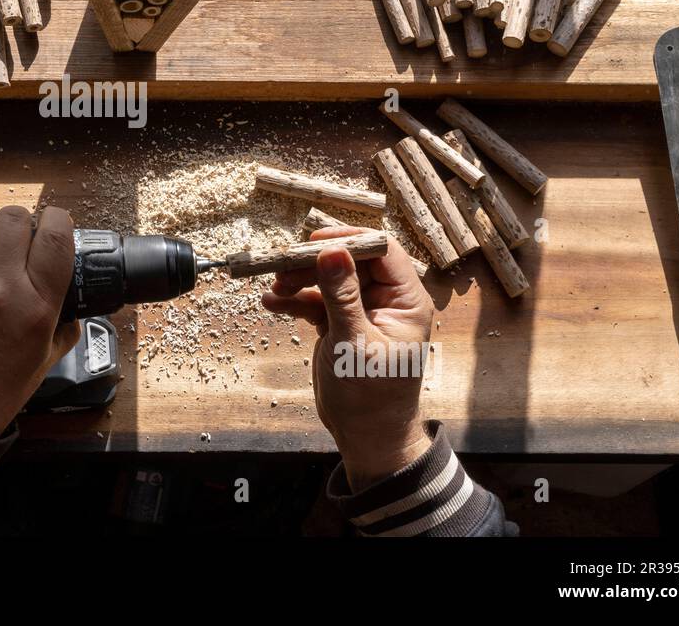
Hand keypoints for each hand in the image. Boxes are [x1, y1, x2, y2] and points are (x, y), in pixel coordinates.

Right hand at [260, 226, 434, 489]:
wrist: (366, 436)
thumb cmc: (372, 396)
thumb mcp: (354, 343)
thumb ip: (342, 296)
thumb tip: (332, 252)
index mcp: (405, 300)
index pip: (381, 251)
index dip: (349, 241)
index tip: (314, 242)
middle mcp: (386, 300)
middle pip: (349, 262)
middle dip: (315, 262)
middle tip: (284, 265)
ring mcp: (361, 311)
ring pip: (329, 279)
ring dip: (300, 280)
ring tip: (275, 287)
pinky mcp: (340, 323)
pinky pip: (317, 301)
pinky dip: (296, 300)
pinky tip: (273, 303)